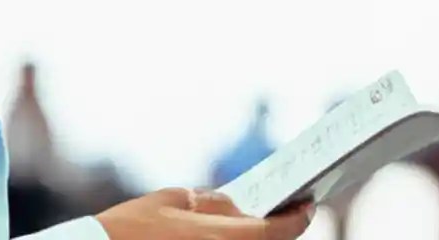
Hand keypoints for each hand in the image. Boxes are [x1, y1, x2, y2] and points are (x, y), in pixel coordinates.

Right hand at [96, 188, 313, 239]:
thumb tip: (235, 204)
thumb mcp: (172, 201)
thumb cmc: (131, 228)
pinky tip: (218, 236)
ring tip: (248, 223)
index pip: (281, 231)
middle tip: (281, 210)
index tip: (307, 205)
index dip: (299, 217)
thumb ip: (211, 201)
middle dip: (274, 230)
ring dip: (250, 239)